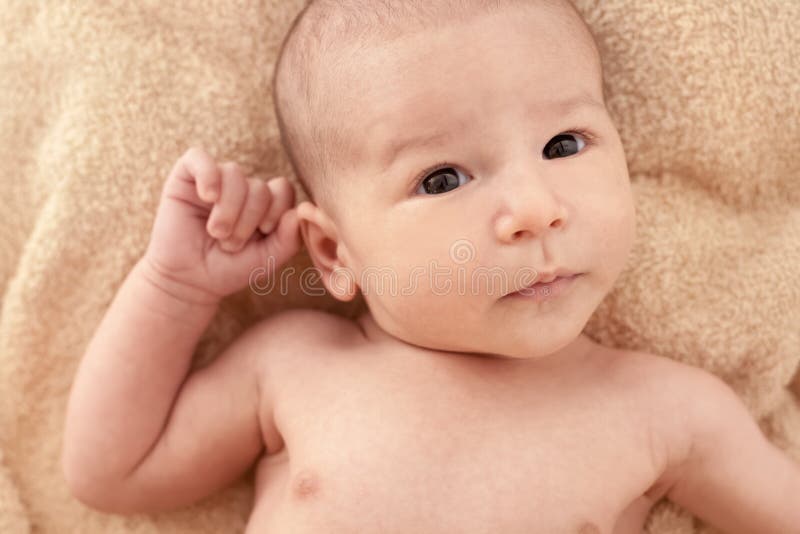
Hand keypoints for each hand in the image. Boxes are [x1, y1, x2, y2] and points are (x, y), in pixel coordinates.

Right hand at [143, 147, 300, 302]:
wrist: (188, 281)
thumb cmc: (228, 269)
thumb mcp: (266, 259)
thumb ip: (288, 239)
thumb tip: (299, 213)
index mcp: (264, 204)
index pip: (283, 189)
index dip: (276, 210)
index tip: (264, 232)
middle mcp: (241, 188)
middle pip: (259, 186)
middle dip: (248, 219)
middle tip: (230, 244)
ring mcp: (214, 180)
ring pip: (234, 173)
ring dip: (229, 209)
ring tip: (217, 233)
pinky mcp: (185, 177)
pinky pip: (199, 158)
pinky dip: (207, 175)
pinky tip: (207, 197)